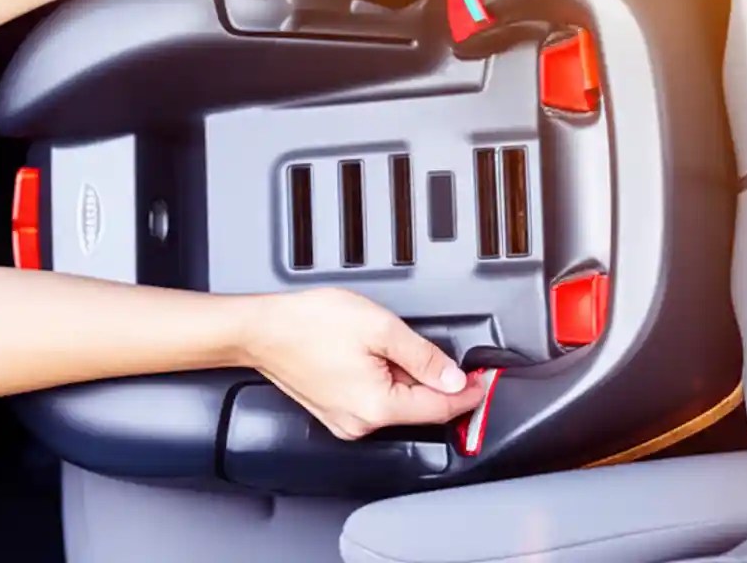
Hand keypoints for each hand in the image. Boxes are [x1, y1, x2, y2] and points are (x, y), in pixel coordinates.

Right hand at [241, 288, 485, 439]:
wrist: (262, 329)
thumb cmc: (309, 324)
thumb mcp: (380, 327)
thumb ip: (423, 356)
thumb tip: (453, 378)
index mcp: (377, 406)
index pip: (440, 408)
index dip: (469, 393)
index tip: (485, 382)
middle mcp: (361, 423)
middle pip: (419, 408)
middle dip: (435, 382)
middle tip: (442, 353)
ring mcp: (345, 421)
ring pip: (396, 403)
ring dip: (407, 379)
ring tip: (388, 345)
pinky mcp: (334, 412)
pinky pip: (374, 401)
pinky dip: (385, 382)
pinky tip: (372, 356)